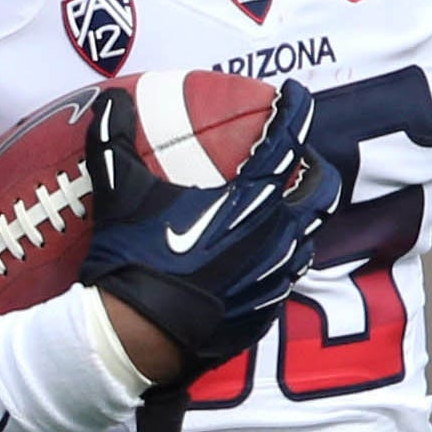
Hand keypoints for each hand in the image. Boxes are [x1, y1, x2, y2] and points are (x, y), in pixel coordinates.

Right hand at [80, 78, 339, 378]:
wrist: (138, 337)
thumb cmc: (131, 260)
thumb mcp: (117, 193)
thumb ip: (112, 140)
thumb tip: (110, 102)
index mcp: (249, 199)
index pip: (288, 140)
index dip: (295, 109)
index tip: (293, 93)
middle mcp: (275, 235)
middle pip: (321, 191)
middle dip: (316, 169)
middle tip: (298, 161)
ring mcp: (275, 277)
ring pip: (308, 238)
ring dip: (299, 219)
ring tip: (279, 211)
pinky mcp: (267, 311)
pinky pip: (285, 279)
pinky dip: (277, 261)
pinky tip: (254, 260)